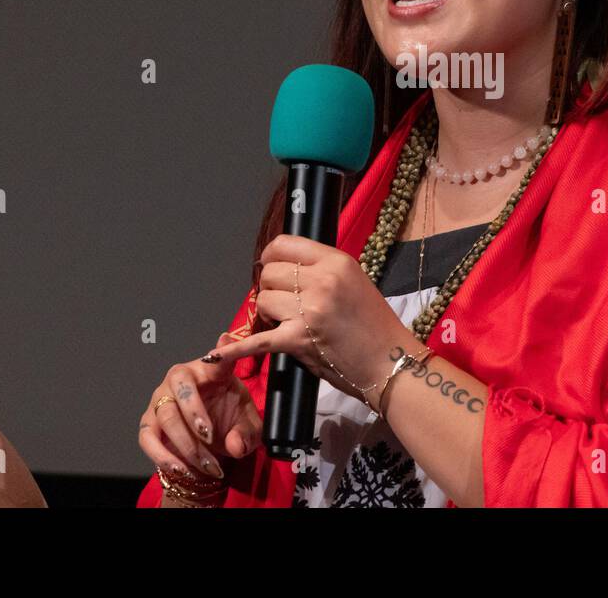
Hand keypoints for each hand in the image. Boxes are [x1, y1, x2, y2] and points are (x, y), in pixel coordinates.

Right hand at [137, 339, 262, 484]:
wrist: (210, 448)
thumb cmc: (231, 423)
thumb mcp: (248, 429)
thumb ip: (246, 435)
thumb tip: (233, 445)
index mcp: (212, 371)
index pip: (217, 359)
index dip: (221, 351)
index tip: (225, 344)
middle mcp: (181, 379)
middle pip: (180, 387)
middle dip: (194, 412)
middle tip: (210, 435)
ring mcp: (161, 400)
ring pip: (166, 415)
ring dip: (186, 443)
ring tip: (207, 464)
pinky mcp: (149, 424)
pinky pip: (148, 438)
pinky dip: (164, 456)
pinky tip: (182, 468)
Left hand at [201, 233, 414, 407]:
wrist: (390, 363)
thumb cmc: (376, 325)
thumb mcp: (355, 282)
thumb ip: (322, 271)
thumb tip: (288, 268)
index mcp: (336, 261)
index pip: (284, 244)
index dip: (271, 256)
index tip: (271, 267)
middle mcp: (321, 280)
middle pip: (269, 272)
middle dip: (270, 287)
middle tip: (282, 303)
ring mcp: (308, 310)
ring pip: (262, 300)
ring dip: (267, 313)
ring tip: (283, 323)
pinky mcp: (298, 340)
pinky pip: (257, 339)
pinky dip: (235, 348)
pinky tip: (217, 354)